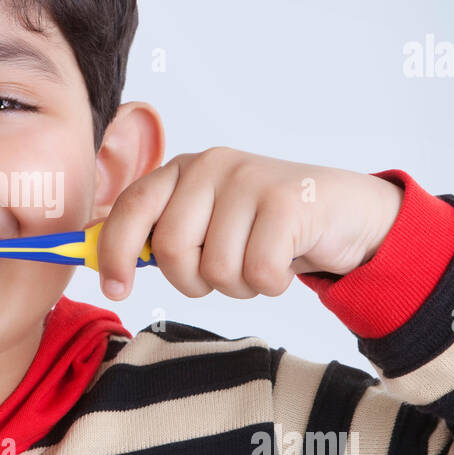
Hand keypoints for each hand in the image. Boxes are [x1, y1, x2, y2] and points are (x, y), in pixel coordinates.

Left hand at [94, 146, 404, 299]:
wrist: (344, 213)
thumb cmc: (266, 227)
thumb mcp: (209, 223)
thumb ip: (162, 235)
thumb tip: (109, 266)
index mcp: (183, 170)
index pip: (131, 208)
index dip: (114, 253)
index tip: (116, 288)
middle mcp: (210, 167)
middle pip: (170, 249)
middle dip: (192, 280)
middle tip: (222, 274)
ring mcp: (248, 180)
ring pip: (215, 268)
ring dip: (238, 286)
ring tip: (259, 263)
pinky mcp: (285, 202)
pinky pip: (257, 272)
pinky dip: (271, 284)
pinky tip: (285, 263)